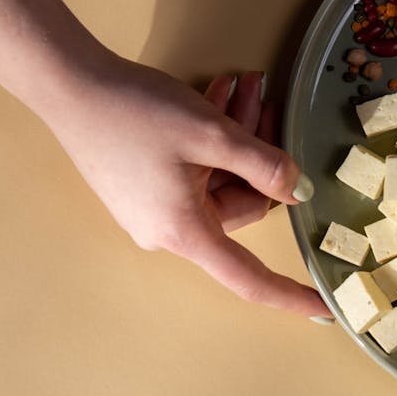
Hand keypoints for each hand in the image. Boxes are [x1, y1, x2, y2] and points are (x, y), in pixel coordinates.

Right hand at [44, 57, 328, 317]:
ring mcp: (154, 210)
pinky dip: (212, 141)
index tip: (326, 311)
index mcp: (185, 231)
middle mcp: (167, 231)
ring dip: (239, 137)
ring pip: (222, 180)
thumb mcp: (213, 134)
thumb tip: (300, 192)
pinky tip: (220, 98)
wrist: (70, 84)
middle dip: (261, 154)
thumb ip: (266, 165)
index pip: (250, 278)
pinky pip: (197, 173)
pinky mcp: (145, 187)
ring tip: (245, 86)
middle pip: (242, 202)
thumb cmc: (138, 112)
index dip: (291, 295)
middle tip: (267, 99)